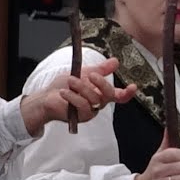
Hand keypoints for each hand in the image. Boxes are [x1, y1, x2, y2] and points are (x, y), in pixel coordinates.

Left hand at [21, 57, 137, 135]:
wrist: (46, 97)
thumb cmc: (64, 85)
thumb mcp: (82, 73)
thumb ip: (100, 69)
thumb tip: (116, 61)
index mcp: (101, 93)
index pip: (119, 96)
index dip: (128, 93)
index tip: (133, 86)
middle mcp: (98, 103)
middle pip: (109, 95)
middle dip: (102, 83)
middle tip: (91, 75)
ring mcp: (90, 112)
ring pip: (94, 99)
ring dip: (82, 88)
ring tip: (70, 80)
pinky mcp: (80, 117)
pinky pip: (81, 106)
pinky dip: (73, 97)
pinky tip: (64, 92)